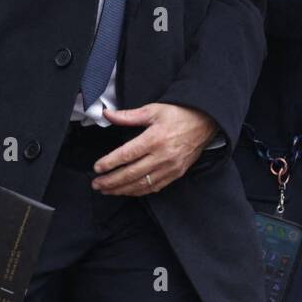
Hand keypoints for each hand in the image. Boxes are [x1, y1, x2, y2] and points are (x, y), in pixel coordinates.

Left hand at [91, 103, 217, 196]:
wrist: (205, 121)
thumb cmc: (179, 114)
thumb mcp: (153, 110)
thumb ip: (128, 116)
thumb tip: (108, 114)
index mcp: (154, 139)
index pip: (126, 155)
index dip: (109, 163)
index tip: (97, 167)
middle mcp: (162, 156)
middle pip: (131, 174)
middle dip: (111, 181)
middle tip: (96, 184)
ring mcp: (170, 167)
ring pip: (141, 184)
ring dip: (122, 190)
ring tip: (107, 190)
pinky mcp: (176, 173)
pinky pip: (154, 187)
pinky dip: (139, 191)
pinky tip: (128, 191)